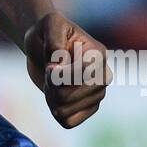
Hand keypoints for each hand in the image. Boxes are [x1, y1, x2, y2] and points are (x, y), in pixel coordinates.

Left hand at [24, 11, 110, 128]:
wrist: (43, 44)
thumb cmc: (48, 31)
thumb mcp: (50, 25)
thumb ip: (55, 42)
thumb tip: (60, 66)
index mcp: (97, 55)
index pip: (83, 75)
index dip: (61, 75)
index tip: (50, 66)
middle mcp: (102, 76)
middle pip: (72, 96)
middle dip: (52, 86)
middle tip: (49, 72)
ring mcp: (96, 94)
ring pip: (67, 110)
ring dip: (51, 98)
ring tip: (50, 83)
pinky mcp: (87, 108)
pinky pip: (69, 122)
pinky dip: (55, 111)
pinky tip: (54, 96)